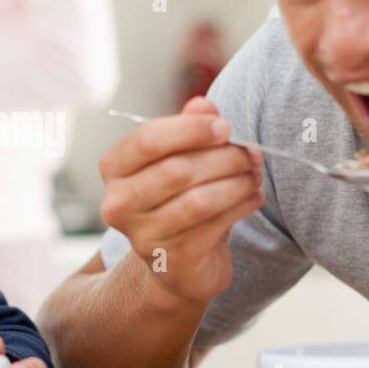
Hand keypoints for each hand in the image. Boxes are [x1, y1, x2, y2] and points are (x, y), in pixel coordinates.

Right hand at [98, 96, 263, 302]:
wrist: (176, 263)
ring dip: (237, 182)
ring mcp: (142, 235)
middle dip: (224, 157)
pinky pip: (215, 224)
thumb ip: (188, 128)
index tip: (225, 127)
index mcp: (114, 168)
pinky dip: (242, 205)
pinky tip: (253, 196)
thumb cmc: (177, 199)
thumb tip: (203, 105)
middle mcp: (118, 204)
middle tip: (252, 153)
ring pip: (199, 200)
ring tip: (254, 174)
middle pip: (177, 170)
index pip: (147, 139)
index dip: (191, 129)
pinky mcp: (172, 259)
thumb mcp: (179, 158)